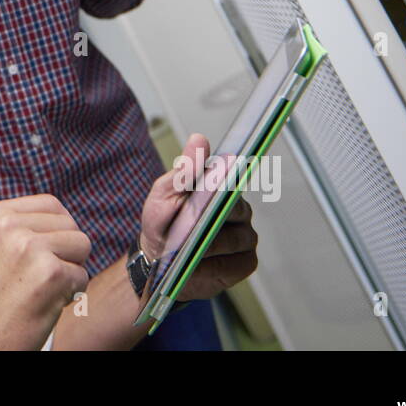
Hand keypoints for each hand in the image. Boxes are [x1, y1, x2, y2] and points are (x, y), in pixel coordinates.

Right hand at [0, 195, 90, 349]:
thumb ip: (22, 226)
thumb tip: (65, 218)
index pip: (51, 204)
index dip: (56, 232)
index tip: (36, 259)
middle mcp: (9, 225)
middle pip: (70, 223)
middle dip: (66, 252)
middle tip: (38, 279)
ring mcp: (29, 247)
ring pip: (82, 244)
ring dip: (71, 270)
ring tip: (41, 289)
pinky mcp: (50, 273)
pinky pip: (83, 276)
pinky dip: (71, 295)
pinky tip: (44, 305)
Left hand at [138, 133, 258, 302]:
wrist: (159, 261)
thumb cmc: (163, 222)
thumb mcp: (164, 193)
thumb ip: (183, 170)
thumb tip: (199, 139)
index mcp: (222, 187)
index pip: (233, 176)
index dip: (228, 176)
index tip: (217, 181)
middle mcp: (239, 210)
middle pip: (234, 210)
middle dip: (209, 218)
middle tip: (187, 226)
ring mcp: (245, 236)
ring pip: (235, 238)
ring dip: (208, 245)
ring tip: (185, 250)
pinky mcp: (245, 262)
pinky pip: (236, 263)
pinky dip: (213, 266)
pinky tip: (196, 267)